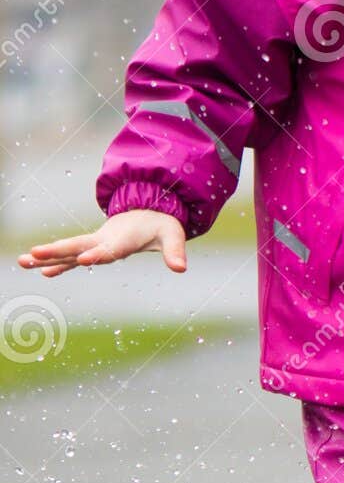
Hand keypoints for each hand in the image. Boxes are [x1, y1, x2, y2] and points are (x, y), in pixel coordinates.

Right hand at [17, 209, 187, 277]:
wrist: (150, 210)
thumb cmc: (162, 225)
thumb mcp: (173, 236)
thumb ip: (175, 251)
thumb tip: (181, 268)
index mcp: (122, 239)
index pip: (107, 250)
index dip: (96, 255)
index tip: (81, 260)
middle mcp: (103, 240)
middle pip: (76, 247)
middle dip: (55, 252)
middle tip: (32, 255)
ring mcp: (96, 243)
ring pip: (68, 251)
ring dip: (47, 257)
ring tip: (23, 261)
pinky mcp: (94, 247)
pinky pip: (72, 257)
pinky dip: (58, 264)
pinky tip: (42, 273)